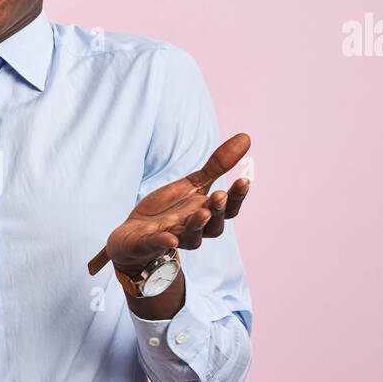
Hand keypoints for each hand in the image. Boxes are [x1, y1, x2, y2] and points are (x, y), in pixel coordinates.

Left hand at [89, 132, 251, 274]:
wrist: (136, 233)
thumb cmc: (171, 210)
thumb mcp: (193, 184)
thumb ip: (217, 166)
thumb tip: (246, 137)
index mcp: (207, 213)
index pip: (228, 210)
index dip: (237, 197)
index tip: (244, 180)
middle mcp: (195, 229)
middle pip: (213, 226)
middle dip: (217, 210)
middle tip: (220, 195)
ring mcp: (173, 236)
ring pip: (190, 237)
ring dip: (197, 225)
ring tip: (202, 213)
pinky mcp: (150, 243)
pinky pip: (158, 244)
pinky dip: (163, 241)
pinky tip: (169, 239)